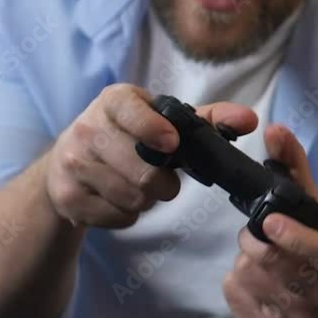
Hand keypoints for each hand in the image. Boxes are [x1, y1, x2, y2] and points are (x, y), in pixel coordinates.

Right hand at [45, 84, 257, 227]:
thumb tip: (249, 120)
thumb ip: (209, 120)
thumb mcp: (164, 122)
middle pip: (143, 172)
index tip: (171, 144)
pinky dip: (127, 214)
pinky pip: (118, 216)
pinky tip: (117, 197)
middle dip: (164, 183)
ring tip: (138, 185)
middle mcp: (87, 127)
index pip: (132, 111)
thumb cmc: (130, 137)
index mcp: (114, 101)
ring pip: (133, 197)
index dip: (155, 130)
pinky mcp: (67, 196)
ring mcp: (72, 163)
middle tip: (162, 178)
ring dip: (147, 199)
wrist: (68, 164)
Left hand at [223, 125, 317, 317]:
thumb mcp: (316, 210)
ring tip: (261, 256)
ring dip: (244, 259)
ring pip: (248, 276)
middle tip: (259, 232)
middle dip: (254, 239)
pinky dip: (235, 281)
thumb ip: (296, 169)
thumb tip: (275, 130)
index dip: (291, 238)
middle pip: (271, 261)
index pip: (317, 253)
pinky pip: (234, 295)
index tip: (268, 221)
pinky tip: (254, 279)